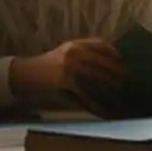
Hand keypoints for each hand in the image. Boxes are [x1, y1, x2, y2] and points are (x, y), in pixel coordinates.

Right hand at [10, 39, 124, 111]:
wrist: (25, 73)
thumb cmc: (49, 62)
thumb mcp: (67, 50)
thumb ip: (86, 48)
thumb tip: (112, 52)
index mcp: (76, 44)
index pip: (102, 45)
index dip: (115, 53)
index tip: (123, 59)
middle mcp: (75, 53)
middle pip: (103, 62)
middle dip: (116, 70)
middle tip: (126, 77)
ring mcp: (70, 67)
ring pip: (97, 77)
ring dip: (109, 85)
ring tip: (118, 89)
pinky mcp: (65, 82)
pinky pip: (84, 93)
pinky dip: (94, 101)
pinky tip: (101, 106)